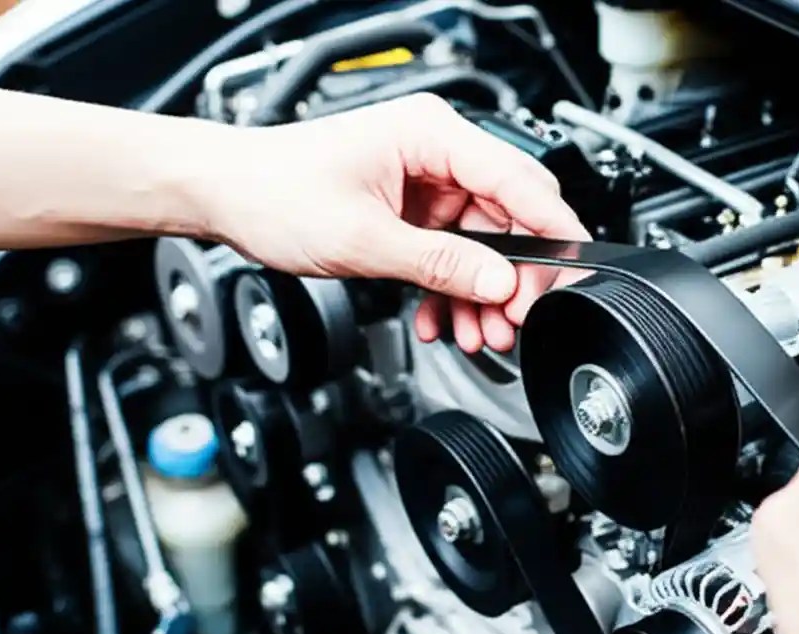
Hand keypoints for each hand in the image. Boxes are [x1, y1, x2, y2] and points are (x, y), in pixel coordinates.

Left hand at [203, 93, 589, 352]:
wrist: (225, 195)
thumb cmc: (275, 191)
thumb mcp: (366, 240)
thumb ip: (442, 264)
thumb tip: (500, 284)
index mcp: (432, 134)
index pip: (520, 182)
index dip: (553, 232)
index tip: (573, 273)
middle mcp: (436, 151)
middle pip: (510, 218)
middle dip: (513, 278)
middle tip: (513, 322)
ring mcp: (426, 181)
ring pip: (484, 244)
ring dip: (482, 294)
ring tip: (477, 333)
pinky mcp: (414, 209)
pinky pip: (453, 253)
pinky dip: (452, 289)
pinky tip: (441, 319)